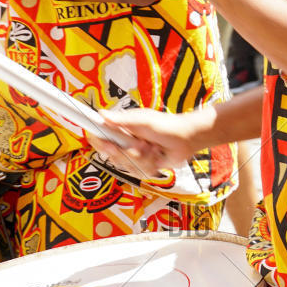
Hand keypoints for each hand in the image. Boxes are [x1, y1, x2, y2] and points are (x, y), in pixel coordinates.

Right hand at [89, 107, 203, 177]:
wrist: (186, 139)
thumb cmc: (166, 125)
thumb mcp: (143, 120)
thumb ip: (122, 120)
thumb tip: (101, 114)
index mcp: (121, 129)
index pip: (100, 137)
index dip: (100, 142)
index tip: (108, 144)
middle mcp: (125, 143)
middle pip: (112, 156)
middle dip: (128, 153)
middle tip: (141, 144)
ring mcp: (134, 156)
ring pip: (126, 166)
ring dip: (142, 158)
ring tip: (153, 148)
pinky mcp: (143, 167)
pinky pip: (138, 173)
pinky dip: (149, 165)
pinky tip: (157, 156)